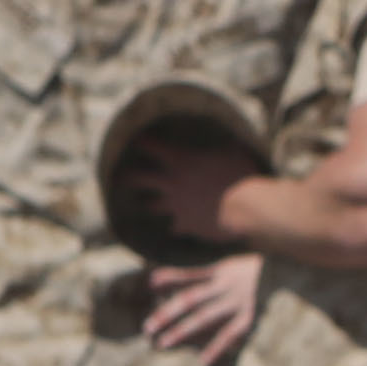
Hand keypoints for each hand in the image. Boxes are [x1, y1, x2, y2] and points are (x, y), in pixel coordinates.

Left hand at [125, 138, 249, 239]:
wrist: (246, 209)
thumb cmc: (242, 175)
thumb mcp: (234, 151)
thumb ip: (223, 146)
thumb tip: (229, 138)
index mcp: (179, 160)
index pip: (151, 146)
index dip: (143, 141)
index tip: (139, 139)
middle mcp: (171, 182)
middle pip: (136, 178)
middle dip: (126, 176)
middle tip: (120, 176)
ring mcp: (175, 205)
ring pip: (151, 205)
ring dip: (149, 203)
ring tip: (146, 203)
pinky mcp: (185, 224)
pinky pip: (174, 227)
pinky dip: (176, 225)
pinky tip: (177, 227)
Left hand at [145, 253, 264, 365]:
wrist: (300, 274)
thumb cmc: (274, 270)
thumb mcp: (249, 262)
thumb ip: (228, 269)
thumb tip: (201, 271)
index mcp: (225, 270)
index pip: (191, 274)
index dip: (171, 277)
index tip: (150, 282)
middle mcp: (227, 286)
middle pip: (190, 299)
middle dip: (167, 313)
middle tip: (147, 328)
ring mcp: (238, 302)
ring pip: (204, 317)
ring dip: (182, 331)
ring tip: (163, 344)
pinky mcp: (252, 317)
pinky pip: (230, 334)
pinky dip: (216, 348)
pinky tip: (202, 361)